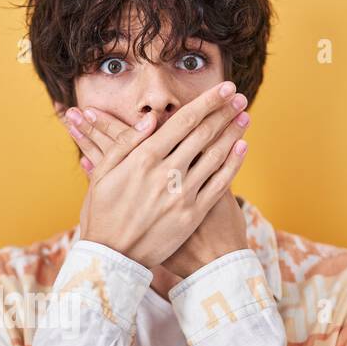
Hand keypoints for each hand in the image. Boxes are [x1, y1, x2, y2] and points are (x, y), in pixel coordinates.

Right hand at [61, 82, 250, 270]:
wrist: (112, 257)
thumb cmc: (102, 214)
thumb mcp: (101, 175)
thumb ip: (125, 144)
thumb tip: (150, 119)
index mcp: (143, 159)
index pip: (183, 122)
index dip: (207, 102)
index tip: (224, 88)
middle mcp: (166, 173)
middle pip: (203, 134)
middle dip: (224, 112)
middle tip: (240, 96)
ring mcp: (181, 195)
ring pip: (215, 156)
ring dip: (233, 133)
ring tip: (245, 115)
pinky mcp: (192, 215)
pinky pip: (218, 184)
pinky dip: (232, 163)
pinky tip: (242, 147)